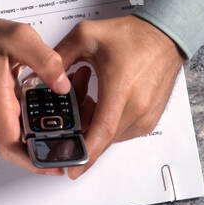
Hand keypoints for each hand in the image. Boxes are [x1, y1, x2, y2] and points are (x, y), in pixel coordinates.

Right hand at [0, 5, 73, 175]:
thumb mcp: (22, 38)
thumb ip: (46, 61)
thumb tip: (63, 86)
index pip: (11, 145)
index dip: (33, 161)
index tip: (55, 166)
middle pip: (19, 149)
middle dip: (45, 153)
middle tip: (71, 148)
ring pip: (21, 138)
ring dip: (44, 138)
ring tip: (69, 127)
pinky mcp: (2, 109)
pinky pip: (21, 125)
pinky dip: (39, 125)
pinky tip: (56, 114)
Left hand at [52, 15, 184, 178]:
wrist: (164, 35)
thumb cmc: (132, 35)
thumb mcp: (86, 35)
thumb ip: (59, 57)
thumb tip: (39, 76)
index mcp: (121, 88)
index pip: (102, 130)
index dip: (86, 152)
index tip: (72, 169)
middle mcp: (137, 107)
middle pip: (103, 138)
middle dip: (81, 133)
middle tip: (71, 114)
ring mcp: (146, 116)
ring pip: (112, 137)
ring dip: (95, 127)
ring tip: (91, 97)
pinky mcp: (150, 120)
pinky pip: (122, 132)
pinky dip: (108, 125)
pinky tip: (103, 102)